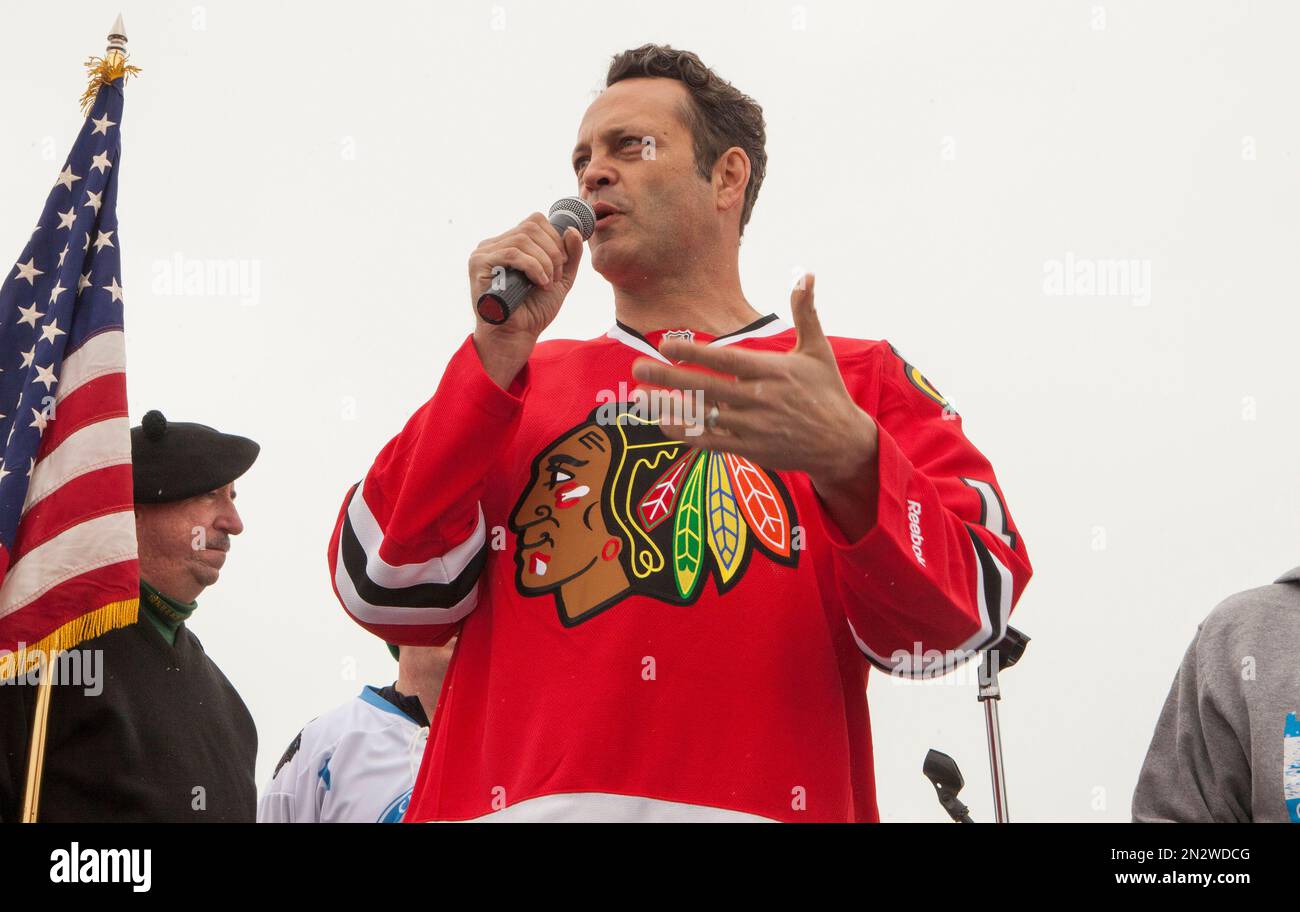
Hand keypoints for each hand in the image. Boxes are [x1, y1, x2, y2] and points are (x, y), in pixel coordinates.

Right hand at [468, 212, 584, 386]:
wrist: (517, 336)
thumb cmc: (534, 310)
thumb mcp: (560, 278)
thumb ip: (569, 255)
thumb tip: (572, 230)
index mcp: (510, 244)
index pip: (535, 221)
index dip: (555, 239)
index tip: (560, 265)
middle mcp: (494, 244)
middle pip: (531, 227)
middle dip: (552, 252)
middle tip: (555, 277)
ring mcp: (484, 252)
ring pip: (523, 239)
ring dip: (544, 262)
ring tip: (547, 283)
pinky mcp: (478, 264)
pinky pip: (512, 253)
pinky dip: (533, 267)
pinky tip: (539, 283)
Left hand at [630, 274, 878, 496]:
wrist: (841, 443)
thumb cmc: (827, 392)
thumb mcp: (818, 350)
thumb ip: (806, 312)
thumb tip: (806, 274)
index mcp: (772, 372)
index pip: (725, 360)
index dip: (694, 353)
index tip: (665, 344)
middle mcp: (759, 400)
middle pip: (705, 388)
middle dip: (669, 377)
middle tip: (636, 367)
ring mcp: (753, 428)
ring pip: (703, 417)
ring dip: (669, 407)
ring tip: (639, 397)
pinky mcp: (750, 450)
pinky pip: (711, 442)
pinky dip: (686, 433)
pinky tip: (662, 422)